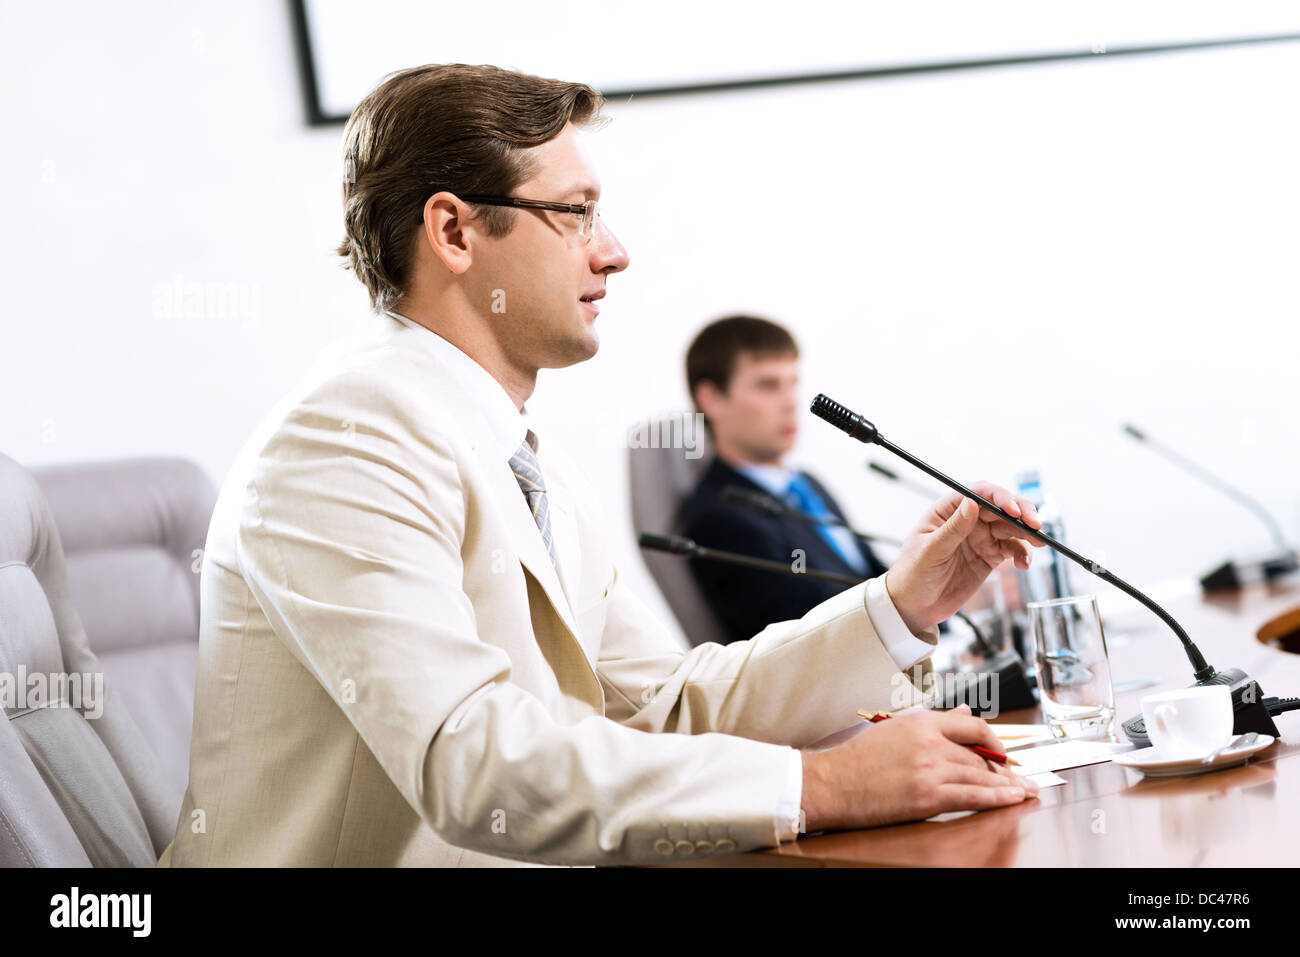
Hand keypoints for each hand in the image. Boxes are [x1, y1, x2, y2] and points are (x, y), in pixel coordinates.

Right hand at [800, 705, 1036, 832]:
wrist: (832, 783)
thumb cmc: (857, 760)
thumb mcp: (895, 729)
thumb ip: (934, 723)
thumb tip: (965, 712)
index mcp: (921, 722)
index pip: (970, 725)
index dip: (993, 739)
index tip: (1002, 751)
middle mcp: (930, 742)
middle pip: (979, 755)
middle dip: (1003, 769)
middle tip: (1021, 778)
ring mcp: (930, 769)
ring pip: (981, 776)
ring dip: (1008, 785)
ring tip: (1025, 790)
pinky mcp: (928, 796)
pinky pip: (973, 796)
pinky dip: (998, 798)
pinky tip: (1013, 798)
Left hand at [887, 480, 1045, 633]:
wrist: (914, 606)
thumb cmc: (912, 574)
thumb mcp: (930, 551)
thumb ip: (953, 529)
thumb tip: (972, 503)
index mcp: (947, 511)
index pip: (978, 493)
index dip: (1000, 497)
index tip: (1014, 510)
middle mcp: (966, 520)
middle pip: (1000, 507)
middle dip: (1021, 514)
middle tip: (1036, 525)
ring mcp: (979, 538)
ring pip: (1010, 527)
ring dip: (1027, 533)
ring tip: (1038, 544)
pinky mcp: (989, 556)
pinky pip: (1011, 549)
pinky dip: (1022, 554)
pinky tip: (1024, 563)